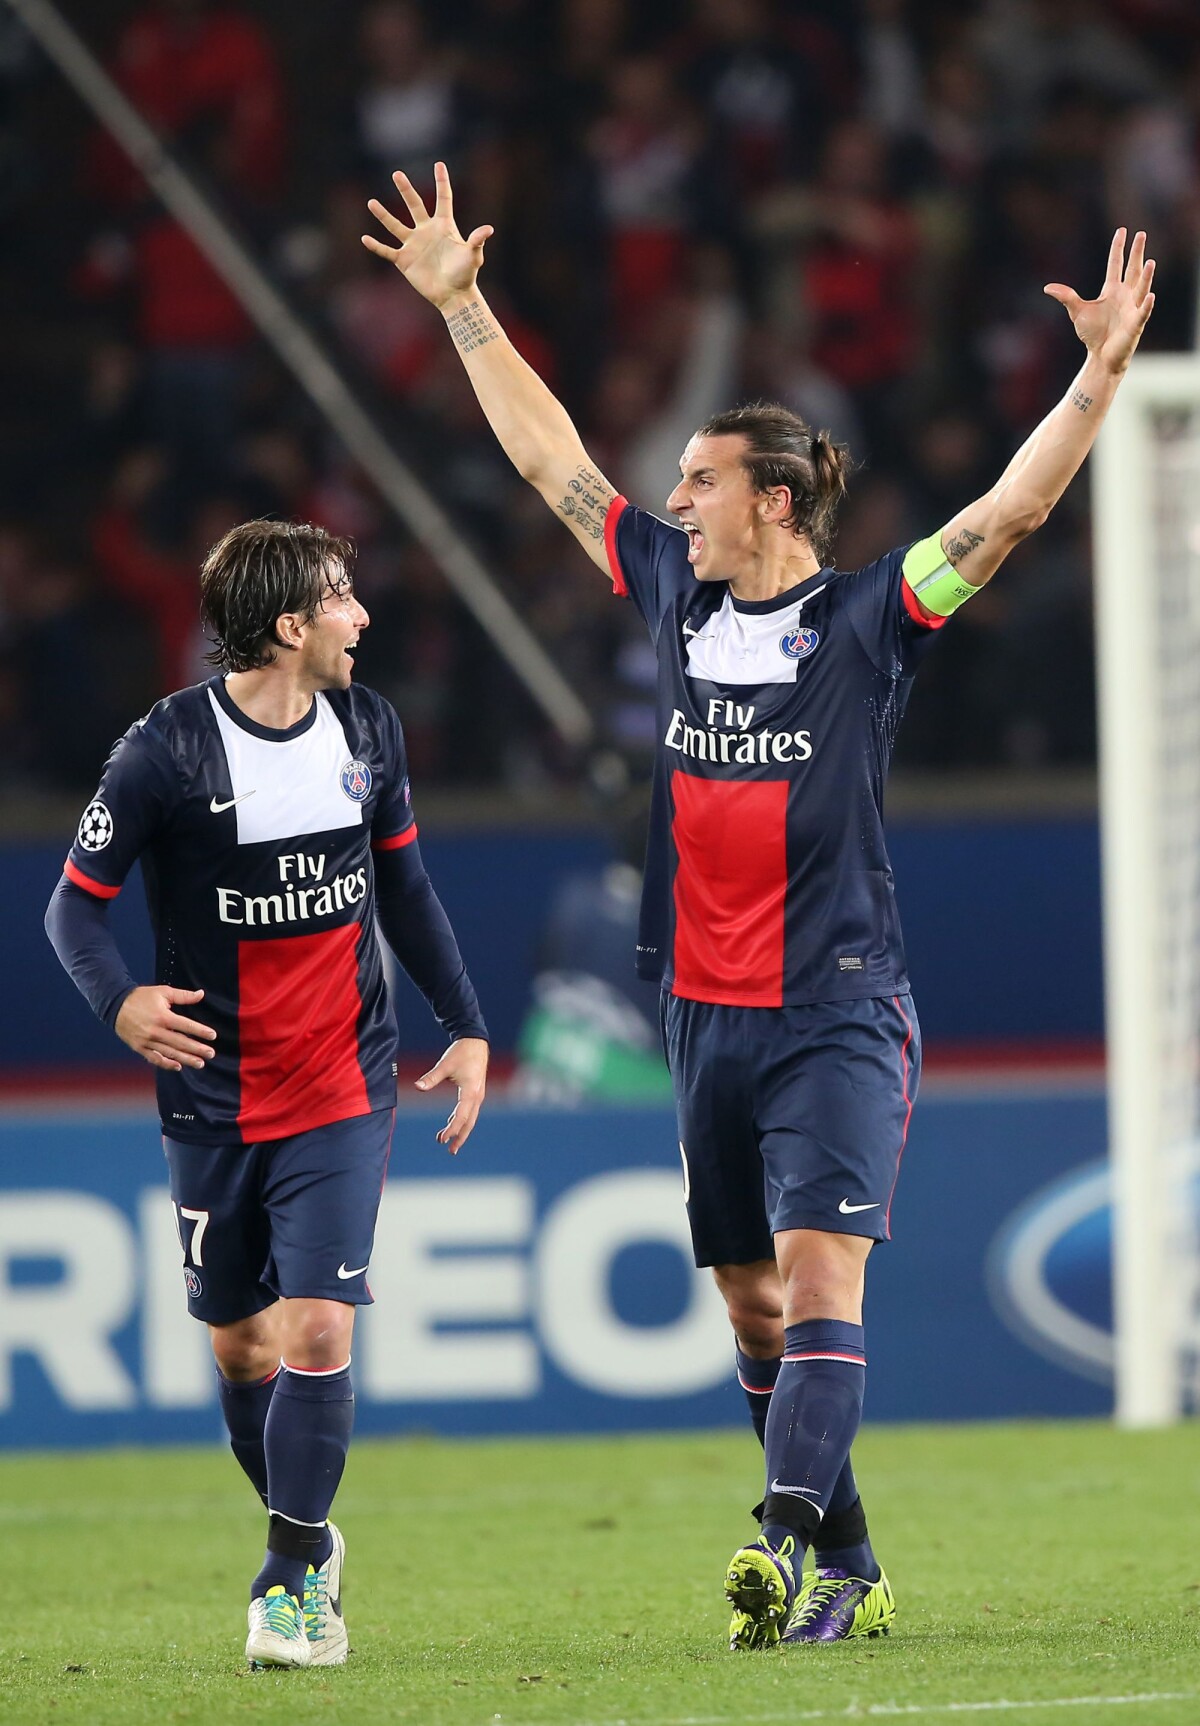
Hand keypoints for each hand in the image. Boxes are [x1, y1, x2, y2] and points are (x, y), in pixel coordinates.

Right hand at [115, 986, 214, 1071]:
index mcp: (163, 1016)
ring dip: (186, 1059)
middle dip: (197, 1049)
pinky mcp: (139, 1047)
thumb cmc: (141, 997)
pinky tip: (178, 1066)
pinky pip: (155, 1058)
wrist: (115, 1005)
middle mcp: (155, 1031)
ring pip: (170, 1053)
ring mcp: (147, 1041)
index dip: (200, 1031)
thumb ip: (183, 995)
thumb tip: (201, 994)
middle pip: (180, 1042)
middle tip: (211, 1054)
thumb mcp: (163, 992)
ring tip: (200, 1063)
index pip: (186, 1026)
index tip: (212, 1036)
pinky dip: (166, 1064)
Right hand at [362, 162, 493, 310]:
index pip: (443, 199)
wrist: (453, 295)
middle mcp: (426, 231)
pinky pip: (387, 251)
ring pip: (395, 226)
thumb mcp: (473, 256)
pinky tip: (365, 239)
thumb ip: (477, 241)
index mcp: (444, 226)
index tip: (439, 164)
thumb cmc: (466, 275)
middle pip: (414, 205)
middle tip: (397, 174)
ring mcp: (414, 245)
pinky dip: (376, 246)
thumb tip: (488, 229)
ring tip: (371, 203)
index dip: (442, 182)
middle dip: (405, 190)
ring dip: (383, 215)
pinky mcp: (405, 260)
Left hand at [414, 1036, 488, 1153]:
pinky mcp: (476, 1092)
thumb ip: (431, 1077)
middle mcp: (477, 1096)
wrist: (476, 1041)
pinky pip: (470, 1111)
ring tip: (450, 1143)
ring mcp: (478, 1095)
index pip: (461, 1116)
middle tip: (450, 1150)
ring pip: (471, 1119)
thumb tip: (417, 1086)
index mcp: (471, 1092)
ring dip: (461, 1131)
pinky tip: (452, 1123)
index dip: (452, 1129)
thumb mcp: (445, 1065)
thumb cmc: (461, 1052)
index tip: (442, 1139)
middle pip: (469, 1123)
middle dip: (460, 1137)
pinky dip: (461, 1120)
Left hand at [1044, 228, 1154, 376]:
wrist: (1101, 356)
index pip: (1116, 264)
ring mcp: (1132, 308)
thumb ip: (1066, 297)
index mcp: (1112, 290)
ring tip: (1149, 261)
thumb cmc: (1093, 334)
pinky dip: (1147, 305)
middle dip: (1137, 252)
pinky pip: (1143, 312)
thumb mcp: (1077, 311)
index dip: (1119, 248)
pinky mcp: (1135, 324)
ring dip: (1146, 276)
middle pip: (1133, 269)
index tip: (1122, 231)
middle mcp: (1125, 295)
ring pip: (1141, 288)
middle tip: (1142, 233)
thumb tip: (1047, 287)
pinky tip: (1150, 296)